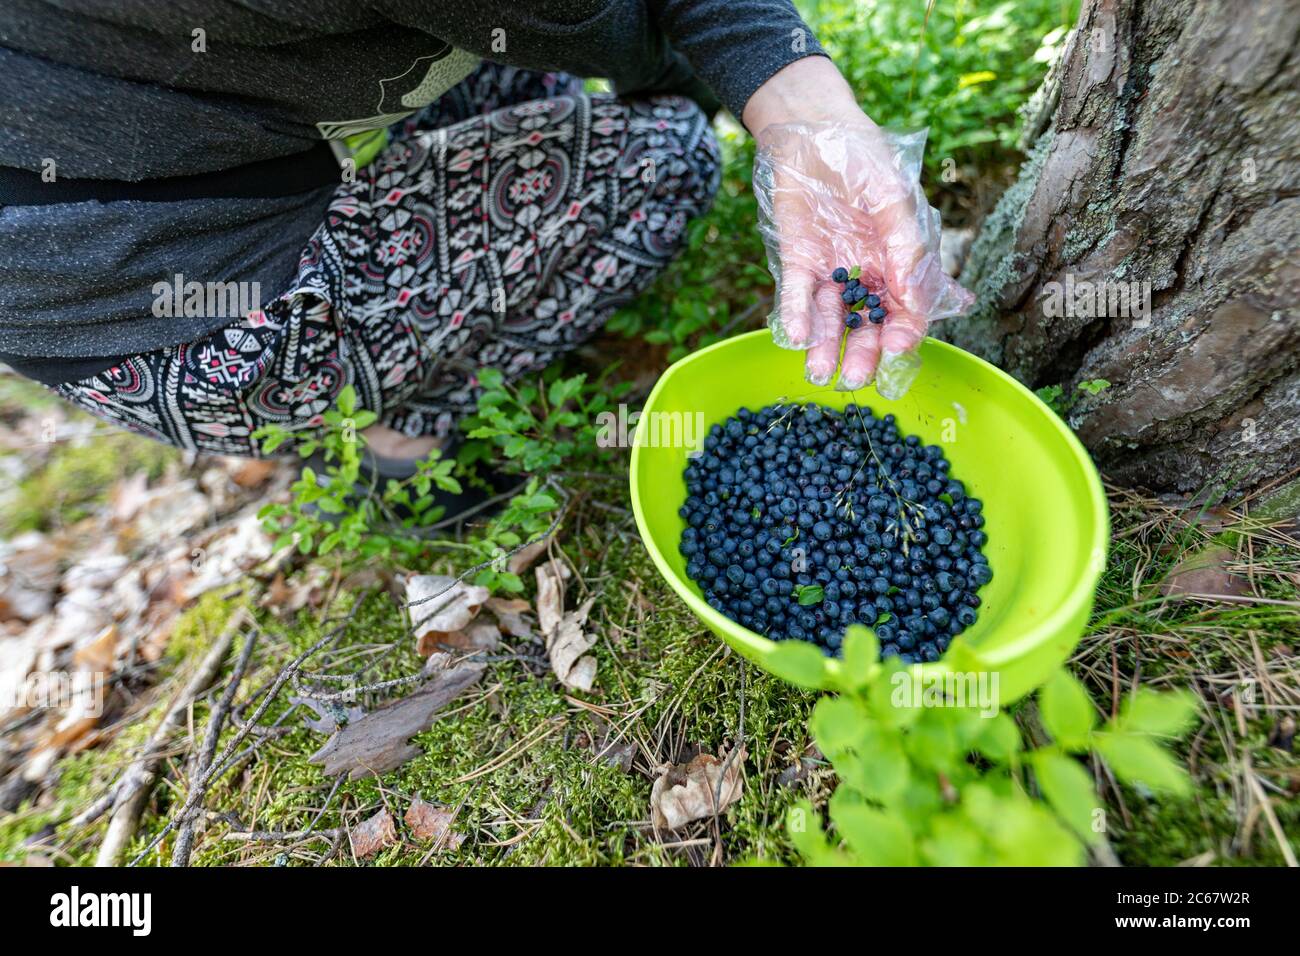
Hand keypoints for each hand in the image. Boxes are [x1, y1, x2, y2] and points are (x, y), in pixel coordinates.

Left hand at [744, 58, 971, 392]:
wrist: (813, 128)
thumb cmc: (864, 158)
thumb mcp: (893, 195)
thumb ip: (905, 243)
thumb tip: (911, 293)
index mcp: (901, 261)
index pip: (908, 308)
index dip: (905, 331)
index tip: (898, 347)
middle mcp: (868, 274)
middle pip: (868, 324)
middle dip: (863, 354)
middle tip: (857, 379)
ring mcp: (832, 271)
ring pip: (832, 319)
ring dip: (826, 347)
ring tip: (819, 373)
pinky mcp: (798, 262)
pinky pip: (797, 295)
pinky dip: (795, 315)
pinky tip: (794, 336)